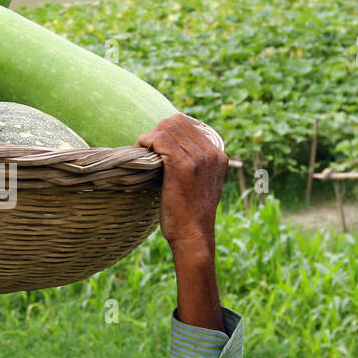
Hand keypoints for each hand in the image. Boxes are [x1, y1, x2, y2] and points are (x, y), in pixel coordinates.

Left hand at [136, 113, 228, 257]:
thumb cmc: (190, 214)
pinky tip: (140, 151)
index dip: (167, 131)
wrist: (193, 235)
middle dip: (157, 131)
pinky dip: (146, 141)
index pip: (188, 123)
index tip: (155, 146)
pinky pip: (159, 139)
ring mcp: (198, 158)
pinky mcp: (182, 166)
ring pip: (167, 127)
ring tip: (142, 150)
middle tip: (147, 148)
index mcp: (218, 155)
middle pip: (177, 121)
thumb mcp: (201, 185)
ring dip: (150, 136)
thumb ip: (194, 165)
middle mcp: (211, 153)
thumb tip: (169, 150)